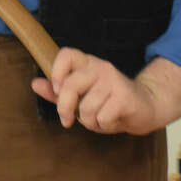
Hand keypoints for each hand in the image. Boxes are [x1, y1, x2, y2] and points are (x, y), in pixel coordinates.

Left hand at [32, 48, 163, 134]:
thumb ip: (58, 92)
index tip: (57, 90)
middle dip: (64, 109)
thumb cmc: (109, 103)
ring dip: (89, 121)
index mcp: (88, 64)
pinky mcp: (124, 96)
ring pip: (86, 107)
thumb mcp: (82, 97)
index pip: (66, 54)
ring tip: (99, 118)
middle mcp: (100, 67)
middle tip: (67, 120)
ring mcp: (113, 80)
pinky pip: (101, 117)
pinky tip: (112, 120)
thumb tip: (35, 84)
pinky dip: (103, 125)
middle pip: (70, 86)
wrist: (146, 107)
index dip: (56, 72)